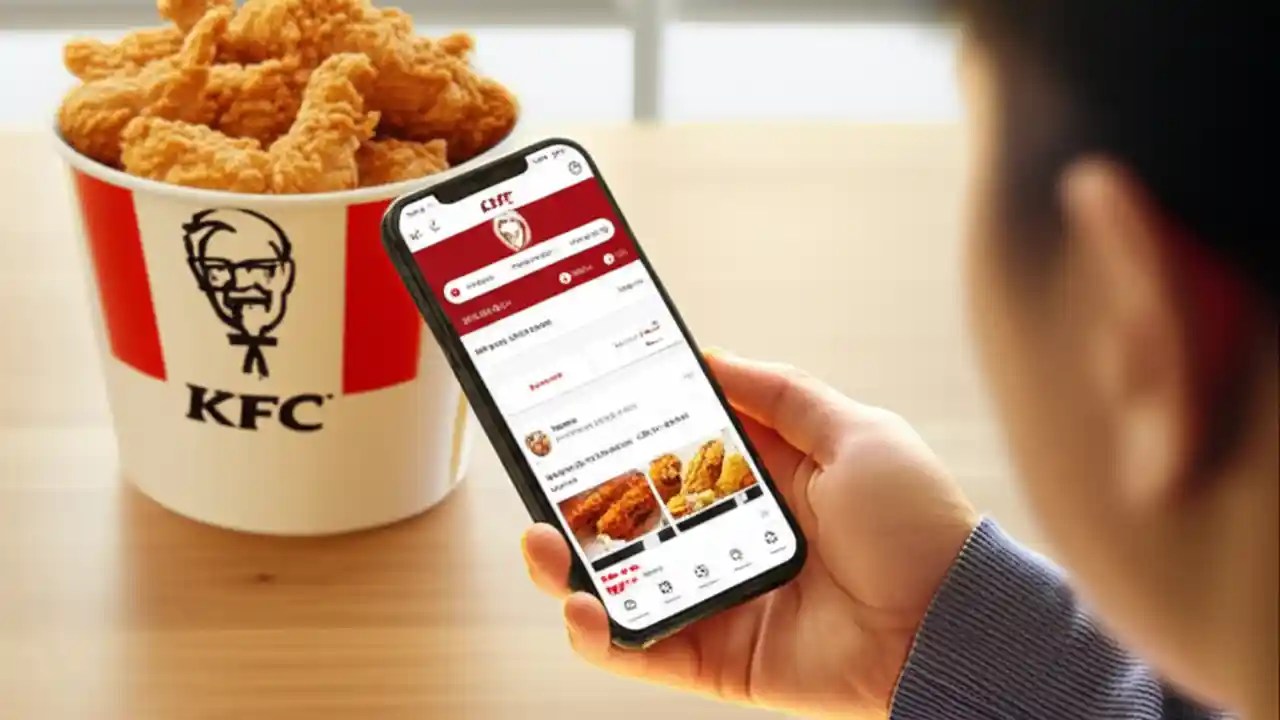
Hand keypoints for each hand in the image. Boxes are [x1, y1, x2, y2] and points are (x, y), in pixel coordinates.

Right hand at [522, 351, 978, 717]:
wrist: (953, 624)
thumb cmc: (917, 525)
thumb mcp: (854, 432)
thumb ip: (779, 394)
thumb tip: (708, 356)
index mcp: (760, 482)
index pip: (672, 452)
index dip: (623, 433)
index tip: (574, 408)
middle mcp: (730, 538)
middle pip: (635, 520)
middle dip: (580, 501)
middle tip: (541, 476)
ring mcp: (720, 599)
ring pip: (624, 584)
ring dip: (569, 567)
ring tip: (543, 543)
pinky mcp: (720, 659)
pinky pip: (647, 650)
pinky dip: (603, 635)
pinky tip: (584, 605)